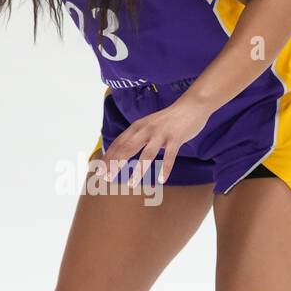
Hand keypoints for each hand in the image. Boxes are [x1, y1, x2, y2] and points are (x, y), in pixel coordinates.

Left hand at [96, 93, 211, 188]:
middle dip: (116, 163)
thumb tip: (121, 152)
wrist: (191, 106)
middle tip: (107, 178)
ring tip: (131, 184)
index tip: (99, 171)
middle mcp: (147, 129)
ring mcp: (161, 133)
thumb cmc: (168, 120)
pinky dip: (165, 168)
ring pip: (147, 154)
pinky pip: (170, 156)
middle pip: (128, 148)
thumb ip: (136, 137)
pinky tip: (161, 180)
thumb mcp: (148, 125)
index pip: (119, 144)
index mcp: (138, 127)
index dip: (108, 157)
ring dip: (138, 170)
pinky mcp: (176, 138)